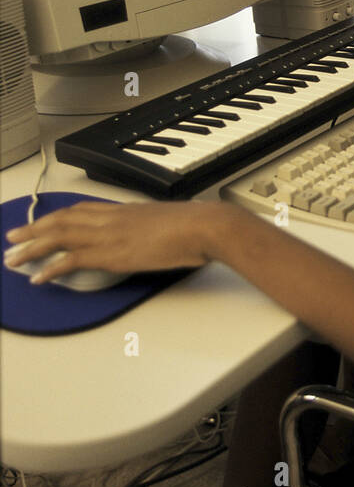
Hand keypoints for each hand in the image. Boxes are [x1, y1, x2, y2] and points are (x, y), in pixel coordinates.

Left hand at [3, 201, 231, 283]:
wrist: (203, 226)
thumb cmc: (193, 225)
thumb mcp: (166, 221)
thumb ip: (150, 227)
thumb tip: (149, 235)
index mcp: (122, 209)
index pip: (79, 209)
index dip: (55, 216)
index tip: (39, 221)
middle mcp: (109, 219)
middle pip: (61, 221)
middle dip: (33, 230)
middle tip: (12, 238)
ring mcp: (108, 235)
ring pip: (58, 238)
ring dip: (31, 248)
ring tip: (12, 259)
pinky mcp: (111, 254)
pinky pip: (71, 260)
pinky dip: (51, 268)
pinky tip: (38, 277)